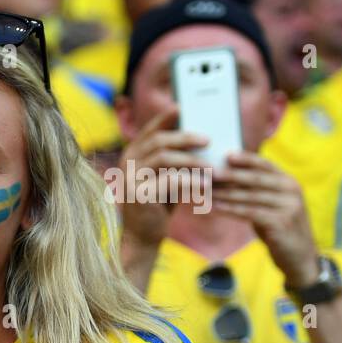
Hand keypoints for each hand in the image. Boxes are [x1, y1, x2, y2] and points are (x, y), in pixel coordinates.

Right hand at [117, 107, 209, 248]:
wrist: (143, 235)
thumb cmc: (159, 204)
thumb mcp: (167, 176)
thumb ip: (176, 158)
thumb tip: (203, 137)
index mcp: (133, 154)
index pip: (150, 129)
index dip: (166, 117)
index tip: (184, 107)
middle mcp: (127, 163)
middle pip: (158, 140)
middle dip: (186, 137)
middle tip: (209, 140)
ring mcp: (130, 178)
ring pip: (164, 157)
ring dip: (192, 161)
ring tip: (213, 168)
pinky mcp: (138, 194)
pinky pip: (169, 180)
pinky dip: (190, 182)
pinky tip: (206, 186)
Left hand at [211, 151, 318, 286]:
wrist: (298, 256)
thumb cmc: (278, 228)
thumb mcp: (271, 205)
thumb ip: (257, 191)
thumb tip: (227, 174)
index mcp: (289, 182)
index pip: (266, 165)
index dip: (246, 159)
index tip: (225, 154)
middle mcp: (292, 190)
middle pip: (256, 179)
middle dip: (230, 175)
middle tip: (208, 172)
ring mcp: (288, 206)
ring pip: (250, 196)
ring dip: (225, 193)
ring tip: (204, 191)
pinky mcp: (281, 222)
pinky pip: (249, 212)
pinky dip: (230, 209)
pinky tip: (214, 207)